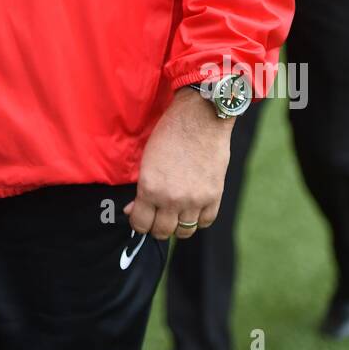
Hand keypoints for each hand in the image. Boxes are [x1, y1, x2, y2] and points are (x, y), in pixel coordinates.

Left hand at [124, 86, 234, 239]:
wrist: (200, 117)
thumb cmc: (169, 133)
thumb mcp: (146, 160)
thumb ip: (141, 190)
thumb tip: (133, 211)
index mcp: (150, 188)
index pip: (140, 224)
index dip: (138, 222)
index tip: (140, 217)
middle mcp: (171, 199)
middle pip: (161, 231)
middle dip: (156, 226)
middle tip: (157, 215)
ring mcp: (195, 200)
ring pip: (183, 232)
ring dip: (177, 225)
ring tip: (175, 213)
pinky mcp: (214, 196)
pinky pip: (205, 222)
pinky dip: (198, 219)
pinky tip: (193, 208)